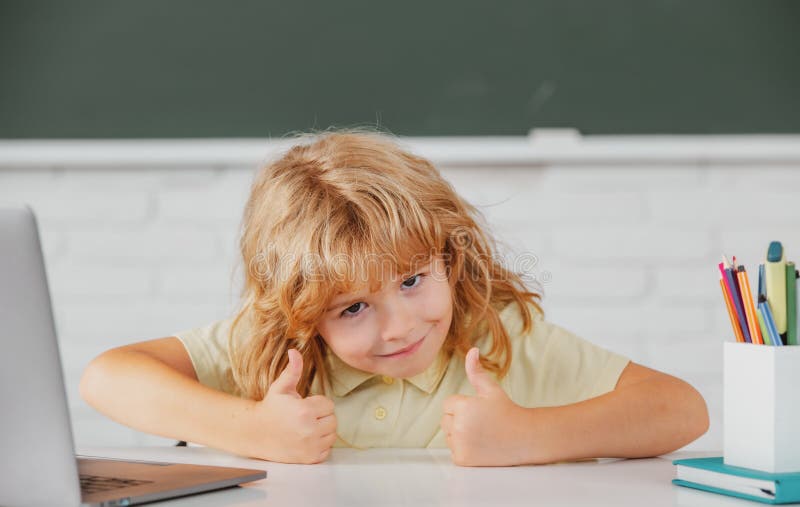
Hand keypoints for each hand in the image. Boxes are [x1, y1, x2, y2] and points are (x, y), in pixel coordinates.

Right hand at [242, 349, 336, 463]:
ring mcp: (310, 446)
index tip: (304, 405)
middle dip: (321, 416)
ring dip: (322, 430)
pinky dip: (319, 445)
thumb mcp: (281, 388)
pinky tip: (305, 439)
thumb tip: (295, 351)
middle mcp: (310, 430)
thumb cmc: (270, 408)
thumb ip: (293, 370)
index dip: (317, 403)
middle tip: (305, 416)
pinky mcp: (310, 459)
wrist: (255, 433)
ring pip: (331, 435)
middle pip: (333, 420)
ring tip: (305, 426)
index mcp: (305, 411)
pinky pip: (326, 450)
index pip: (329, 405)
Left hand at [440, 347, 535, 465]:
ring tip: (481, 433)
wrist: (524, 438)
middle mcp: (458, 427)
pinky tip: (480, 445)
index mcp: (463, 407)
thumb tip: (471, 350)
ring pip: (448, 435)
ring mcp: (460, 445)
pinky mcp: (462, 459)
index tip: (479, 410)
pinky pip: (453, 450)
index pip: (448, 404)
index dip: (463, 405)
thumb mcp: (491, 389)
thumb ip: (476, 371)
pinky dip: (463, 449)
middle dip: (458, 419)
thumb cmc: (507, 411)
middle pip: (445, 419)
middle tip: (481, 421)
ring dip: (459, 434)